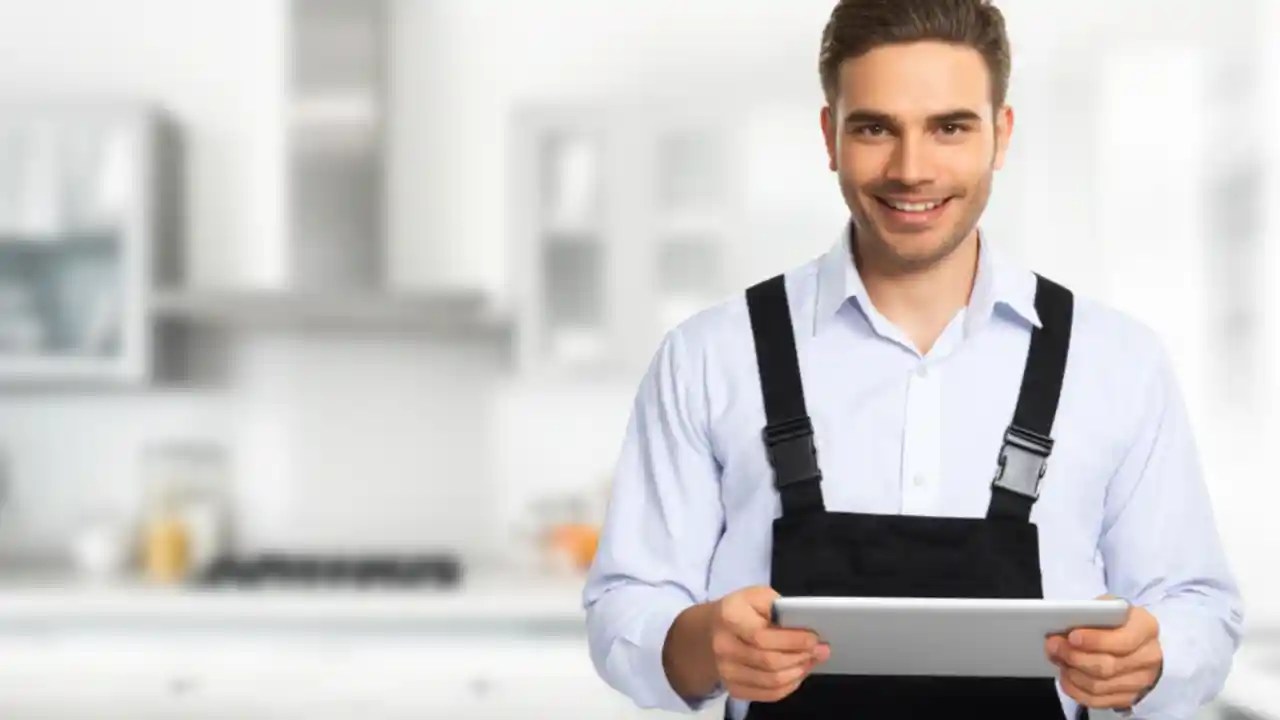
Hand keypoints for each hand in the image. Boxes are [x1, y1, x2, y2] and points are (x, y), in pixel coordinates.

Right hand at [709, 586, 830, 701]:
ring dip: (797, 672)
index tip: (814, 638)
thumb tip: (804, 624)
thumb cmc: (740, 611)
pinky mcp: (733, 688)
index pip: (762, 637)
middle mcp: (723, 647)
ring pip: (771, 682)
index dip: (792, 640)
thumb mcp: (756, 596)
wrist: (711, 632)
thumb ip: (779, 606)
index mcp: (729, 618)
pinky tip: (797, 673)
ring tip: (811, 660)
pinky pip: (768, 694)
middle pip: (769, 662)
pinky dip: (788, 686)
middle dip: (801, 657)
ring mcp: (726, 671)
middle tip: (820, 650)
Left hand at [1045, 596, 1162, 710]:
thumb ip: (1091, 613)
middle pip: (1107, 666)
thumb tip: (1064, 629)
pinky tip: (1065, 677)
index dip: (1096, 640)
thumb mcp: (1108, 606)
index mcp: (1146, 628)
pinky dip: (1076, 690)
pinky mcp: (1129, 697)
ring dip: (1072, 673)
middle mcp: (1148, 657)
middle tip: (1053, 646)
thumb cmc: (1116, 620)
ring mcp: (1141, 681)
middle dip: (1074, 657)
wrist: (1136, 640)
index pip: (1124, 640)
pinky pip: (1098, 700)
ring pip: (1099, 685)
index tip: (1072, 636)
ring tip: (1057, 659)